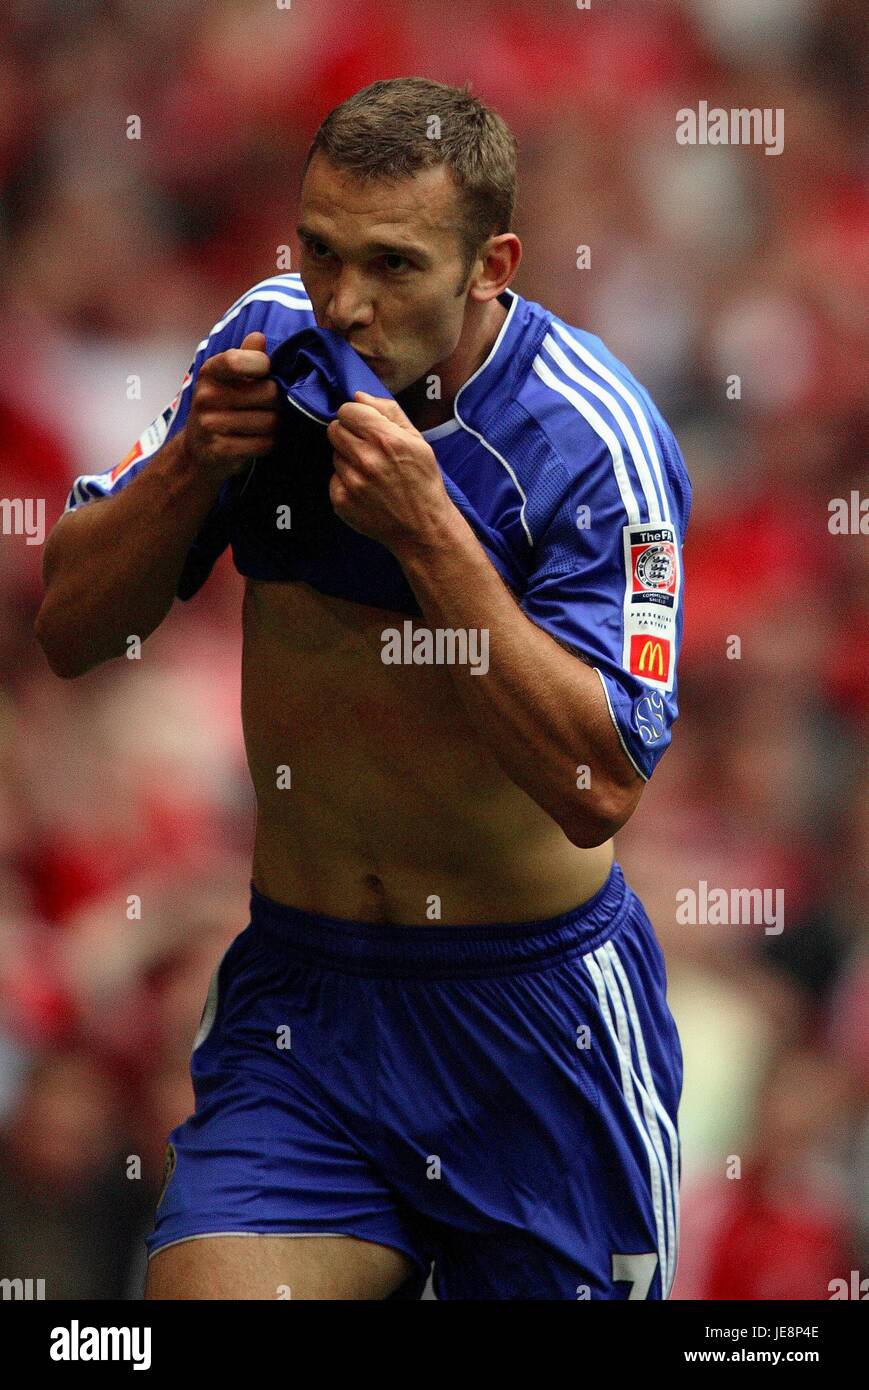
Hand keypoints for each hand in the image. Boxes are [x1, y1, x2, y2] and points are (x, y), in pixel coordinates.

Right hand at [182, 332, 279, 481]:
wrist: (198, 451)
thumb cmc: (221, 408)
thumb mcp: (229, 378)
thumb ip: (246, 356)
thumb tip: (259, 337)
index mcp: (210, 372)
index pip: (238, 360)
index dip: (264, 365)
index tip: (266, 372)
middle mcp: (206, 396)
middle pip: (269, 393)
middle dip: (278, 401)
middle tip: (272, 406)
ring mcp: (210, 424)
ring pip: (270, 421)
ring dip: (276, 426)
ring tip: (267, 424)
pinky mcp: (220, 450)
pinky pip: (263, 444)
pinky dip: (269, 444)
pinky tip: (261, 441)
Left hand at [326, 391, 455, 550]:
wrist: (422, 528)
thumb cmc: (423, 481)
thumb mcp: (417, 441)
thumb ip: (388, 412)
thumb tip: (358, 396)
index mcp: (386, 439)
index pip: (347, 411)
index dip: (355, 416)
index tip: (364, 425)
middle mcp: (366, 460)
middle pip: (334, 430)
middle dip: (348, 434)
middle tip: (366, 448)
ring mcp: (351, 482)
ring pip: (334, 454)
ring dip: (348, 459)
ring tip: (370, 472)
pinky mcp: (341, 501)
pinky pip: (334, 478)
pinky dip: (346, 481)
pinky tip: (366, 490)